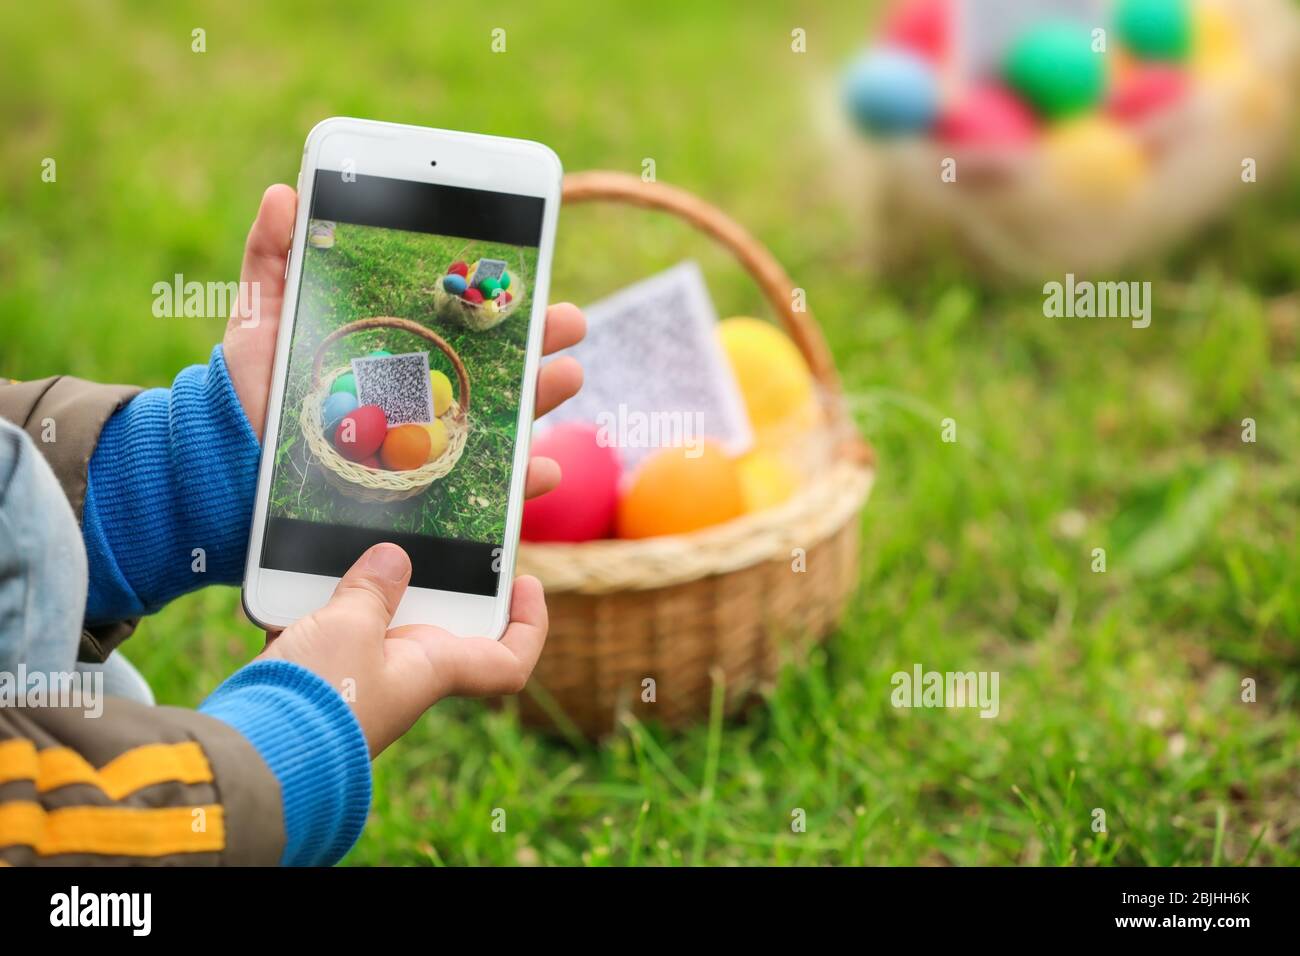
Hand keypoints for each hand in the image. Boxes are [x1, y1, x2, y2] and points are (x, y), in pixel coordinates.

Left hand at [222, 185, 584, 497]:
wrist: (232, 463)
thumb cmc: (252, 390)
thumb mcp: (260, 319)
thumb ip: (272, 259)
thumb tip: (281, 192)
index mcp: (399, 345)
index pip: (460, 317)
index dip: (497, 295)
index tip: (528, 270)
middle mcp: (428, 390)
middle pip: (499, 360)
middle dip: (540, 337)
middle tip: (567, 319)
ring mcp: (434, 440)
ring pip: (507, 416)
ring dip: (545, 395)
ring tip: (568, 374)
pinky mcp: (431, 491)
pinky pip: (489, 490)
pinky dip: (524, 481)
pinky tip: (541, 469)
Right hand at [259, 543, 546, 755]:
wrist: (251, 754)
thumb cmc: (316, 699)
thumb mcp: (348, 627)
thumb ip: (372, 590)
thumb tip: (394, 559)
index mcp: (433, 668)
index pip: (507, 659)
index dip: (528, 624)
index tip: (525, 581)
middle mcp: (405, 675)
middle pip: (436, 621)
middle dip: (428, 580)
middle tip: (421, 536)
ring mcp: (361, 676)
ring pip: (374, 619)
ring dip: (359, 587)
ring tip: (341, 544)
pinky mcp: (317, 675)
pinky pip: (325, 629)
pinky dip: (311, 604)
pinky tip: (286, 580)